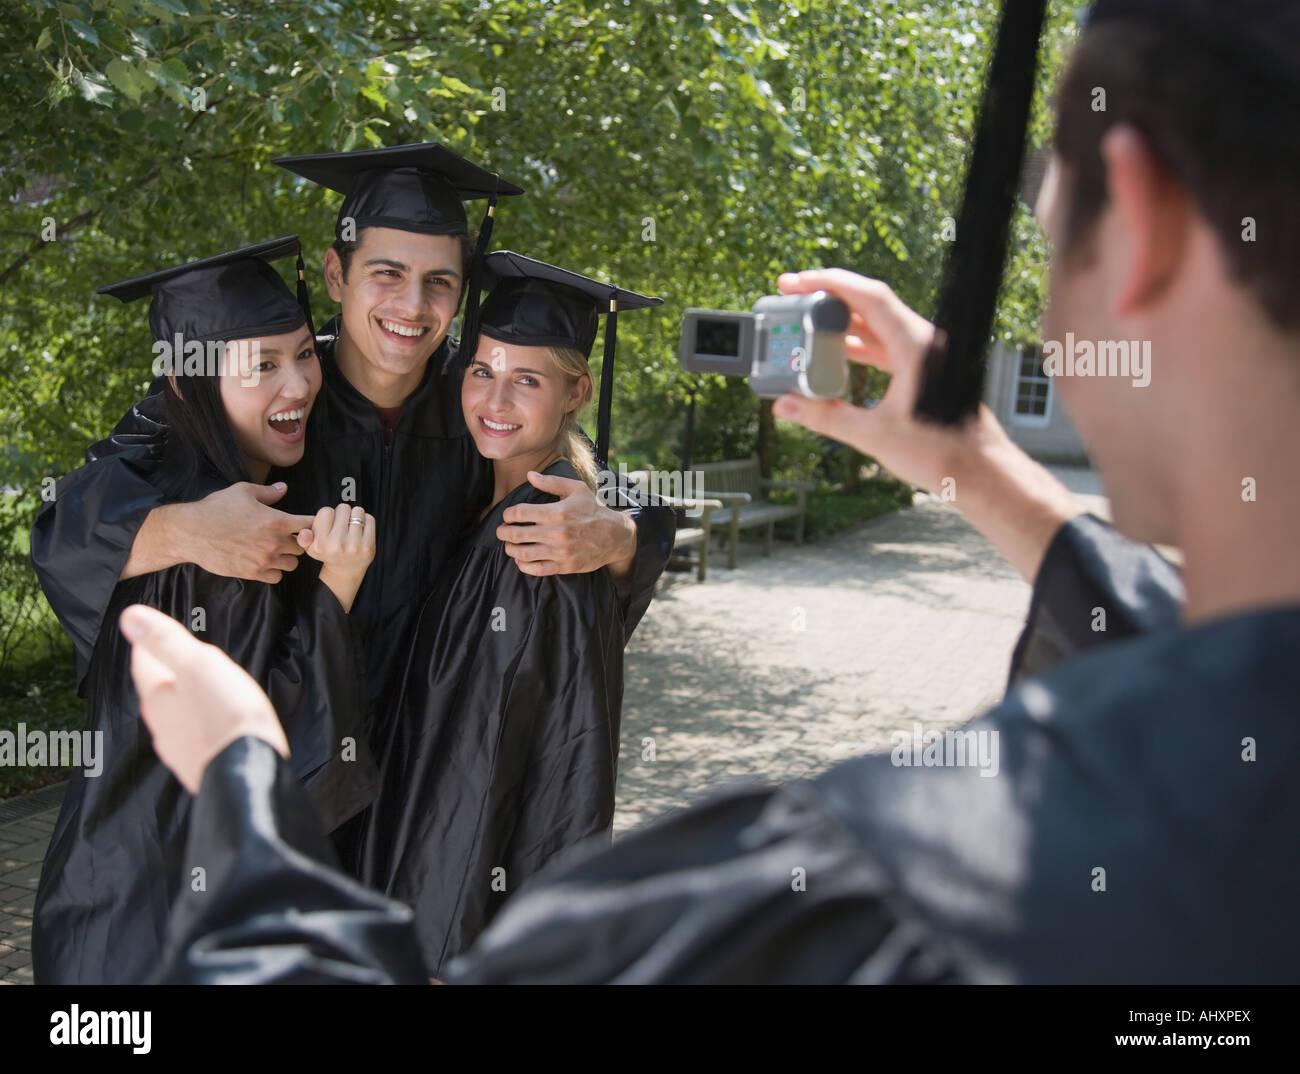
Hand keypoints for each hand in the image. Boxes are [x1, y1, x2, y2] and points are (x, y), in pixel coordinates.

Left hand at [120, 603, 287, 794]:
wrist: (247, 775)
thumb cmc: (226, 714)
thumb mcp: (199, 665)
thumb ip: (166, 640)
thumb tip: (129, 616)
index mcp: (157, 697)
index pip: (143, 662)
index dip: (148, 642)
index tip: (155, 628)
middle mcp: (161, 726)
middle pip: (158, 691)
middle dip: (169, 673)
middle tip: (185, 657)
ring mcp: (179, 750)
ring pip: (176, 717)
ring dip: (186, 701)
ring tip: (205, 689)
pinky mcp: (200, 767)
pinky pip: (196, 737)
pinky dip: (202, 725)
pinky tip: (217, 725)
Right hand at [183, 482, 317, 583]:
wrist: (192, 532)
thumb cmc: (216, 508)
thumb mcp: (243, 491)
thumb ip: (268, 492)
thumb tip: (283, 488)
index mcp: (277, 521)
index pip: (310, 525)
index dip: (312, 523)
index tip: (305, 523)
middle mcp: (275, 542)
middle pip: (303, 546)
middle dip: (298, 540)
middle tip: (285, 536)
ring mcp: (265, 560)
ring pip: (293, 564)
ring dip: (287, 557)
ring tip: (275, 550)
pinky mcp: (253, 573)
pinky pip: (277, 577)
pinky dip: (274, 571)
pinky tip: (264, 561)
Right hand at [298, 504, 375, 611]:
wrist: (346, 569)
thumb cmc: (327, 552)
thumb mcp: (310, 547)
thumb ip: (303, 538)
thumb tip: (304, 533)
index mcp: (321, 544)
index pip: (326, 511)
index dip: (329, 515)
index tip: (329, 524)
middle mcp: (337, 545)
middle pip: (343, 508)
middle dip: (342, 514)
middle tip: (341, 526)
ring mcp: (354, 546)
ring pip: (357, 511)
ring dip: (354, 515)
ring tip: (350, 526)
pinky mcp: (369, 546)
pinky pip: (370, 519)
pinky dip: (366, 521)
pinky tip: (360, 530)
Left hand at [496, 471, 637, 577]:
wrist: (615, 535)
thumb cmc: (594, 510)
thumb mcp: (576, 489)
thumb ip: (551, 482)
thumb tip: (530, 475)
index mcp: (558, 512)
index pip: (521, 513)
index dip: (508, 514)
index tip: (507, 516)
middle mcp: (557, 533)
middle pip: (517, 534)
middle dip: (503, 533)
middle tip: (501, 531)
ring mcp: (560, 551)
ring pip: (524, 553)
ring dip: (510, 549)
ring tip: (509, 545)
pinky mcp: (564, 565)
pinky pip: (537, 569)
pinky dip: (524, 566)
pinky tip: (520, 560)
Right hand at [771, 268, 1008, 493]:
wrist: (982, 473)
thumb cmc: (943, 453)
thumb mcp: (875, 435)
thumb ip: (827, 417)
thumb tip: (786, 405)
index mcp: (917, 347)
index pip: (871, 297)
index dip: (831, 282)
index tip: (798, 282)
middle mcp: (924, 343)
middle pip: (871, 305)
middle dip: (830, 299)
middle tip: (793, 297)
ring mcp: (927, 356)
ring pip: (878, 326)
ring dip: (843, 323)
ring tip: (807, 324)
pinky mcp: (926, 371)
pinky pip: (887, 347)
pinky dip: (860, 346)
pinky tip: (837, 353)